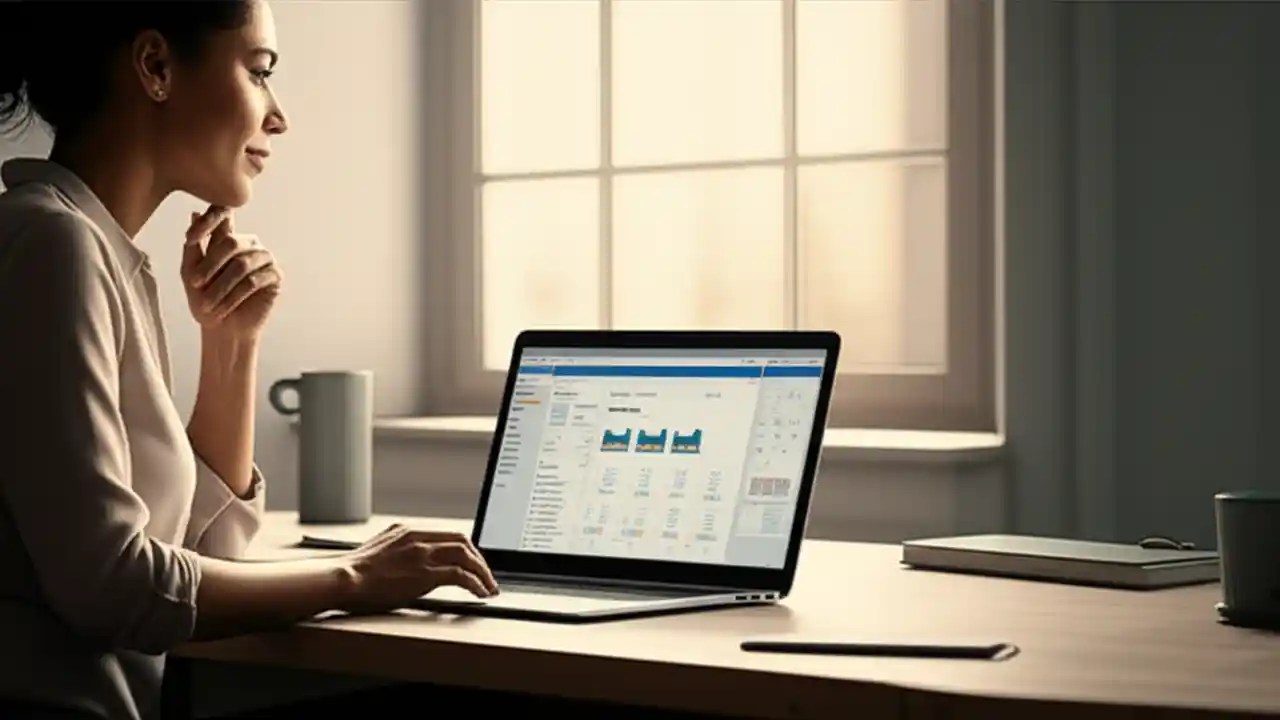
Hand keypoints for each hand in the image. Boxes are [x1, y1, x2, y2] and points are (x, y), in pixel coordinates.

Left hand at [181, 205, 282, 339]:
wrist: (222, 331)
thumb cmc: (205, 301)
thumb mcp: (190, 272)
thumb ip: (193, 245)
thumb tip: (195, 214)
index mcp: (229, 238)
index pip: (224, 215)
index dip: (209, 220)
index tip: (190, 237)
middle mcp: (249, 244)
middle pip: (231, 242)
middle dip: (210, 265)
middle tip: (194, 284)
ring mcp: (265, 258)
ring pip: (242, 264)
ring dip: (221, 286)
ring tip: (207, 304)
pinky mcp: (275, 276)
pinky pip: (255, 281)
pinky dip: (235, 296)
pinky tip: (224, 308)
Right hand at [338, 524, 500, 614]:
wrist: (342, 579)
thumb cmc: (353, 573)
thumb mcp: (379, 549)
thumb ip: (398, 549)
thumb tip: (409, 560)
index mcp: (408, 531)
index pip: (448, 535)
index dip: (466, 550)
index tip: (473, 563)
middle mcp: (418, 538)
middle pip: (462, 542)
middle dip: (479, 560)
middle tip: (486, 576)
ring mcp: (422, 554)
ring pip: (466, 556)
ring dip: (482, 573)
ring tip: (488, 588)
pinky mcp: (424, 573)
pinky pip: (460, 576)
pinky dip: (475, 584)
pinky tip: (479, 594)